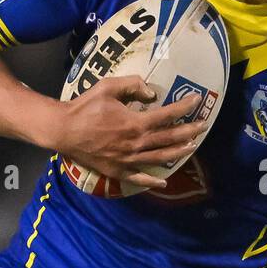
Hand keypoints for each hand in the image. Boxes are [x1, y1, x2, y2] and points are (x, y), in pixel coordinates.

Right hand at [48, 76, 207, 189]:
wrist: (62, 130)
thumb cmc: (84, 107)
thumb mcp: (108, 87)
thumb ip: (132, 85)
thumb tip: (153, 92)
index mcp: (135, 123)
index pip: (167, 115)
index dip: (184, 107)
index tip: (197, 100)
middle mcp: (136, 144)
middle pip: (169, 138)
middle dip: (189, 131)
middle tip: (203, 126)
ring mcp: (128, 160)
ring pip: (160, 158)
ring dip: (178, 152)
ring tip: (192, 147)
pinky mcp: (118, 170)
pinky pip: (139, 178)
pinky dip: (152, 182)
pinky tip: (164, 182)